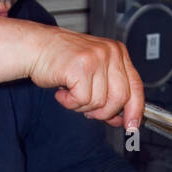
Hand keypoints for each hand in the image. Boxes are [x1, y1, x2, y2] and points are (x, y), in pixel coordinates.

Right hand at [28, 26, 143, 129]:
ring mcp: (96, 58)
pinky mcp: (81, 67)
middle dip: (104, 112)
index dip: (135, 109)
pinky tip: (63, 91)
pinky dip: (69, 102)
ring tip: (71, 91)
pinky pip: (82, 100)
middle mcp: (110, 53)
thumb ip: (110, 93)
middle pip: (120, 98)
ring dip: (82, 106)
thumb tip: (121, 119)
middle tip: (88, 109)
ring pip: (100, 102)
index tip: (132, 125)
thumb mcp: (94, 73)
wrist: (36, 47)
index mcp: (118, 53)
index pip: (136, 86)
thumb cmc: (62, 60)